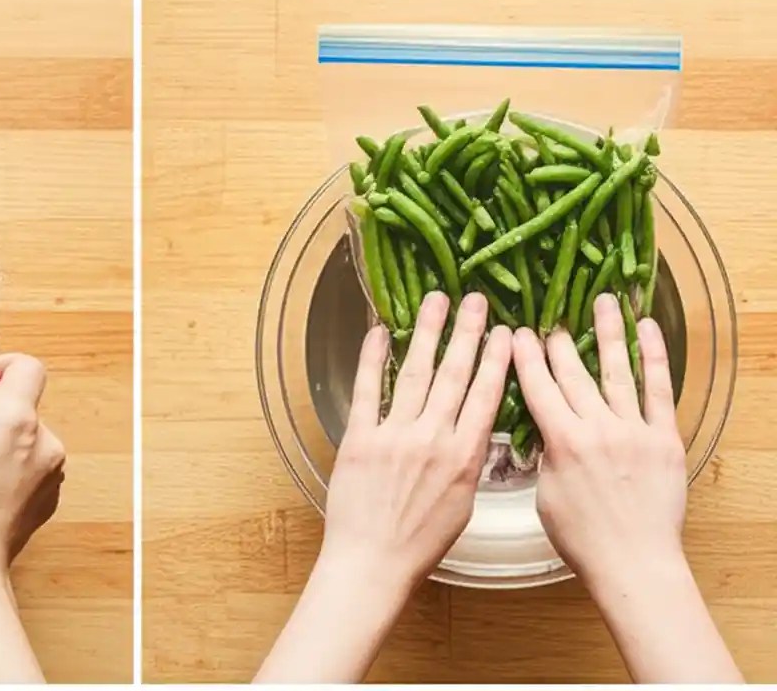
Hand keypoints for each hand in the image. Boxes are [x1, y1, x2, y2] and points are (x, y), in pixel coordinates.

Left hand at [256, 292, 510, 683]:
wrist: (373, 563)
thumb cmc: (420, 544)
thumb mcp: (462, 504)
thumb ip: (468, 462)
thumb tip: (475, 431)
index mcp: (464, 458)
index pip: (485, 397)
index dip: (495, 361)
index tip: (505, 332)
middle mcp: (432, 439)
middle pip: (453, 375)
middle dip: (466, 334)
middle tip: (474, 300)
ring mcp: (394, 436)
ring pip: (415, 373)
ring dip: (426, 333)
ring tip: (435, 301)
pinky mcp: (359, 439)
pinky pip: (368, 391)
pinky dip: (373, 359)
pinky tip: (379, 332)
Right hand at [514, 294, 740, 682]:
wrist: (634, 562)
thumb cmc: (581, 539)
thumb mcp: (545, 495)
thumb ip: (546, 455)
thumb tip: (546, 431)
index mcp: (562, 442)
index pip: (538, 388)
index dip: (524, 358)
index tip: (516, 333)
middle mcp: (597, 427)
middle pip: (573, 374)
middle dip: (557, 342)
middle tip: (548, 318)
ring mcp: (634, 430)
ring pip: (616, 371)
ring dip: (607, 333)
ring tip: (603, 301)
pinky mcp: (665, 438)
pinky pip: (659, 390)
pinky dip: (653, 357)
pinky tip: (648, 330)